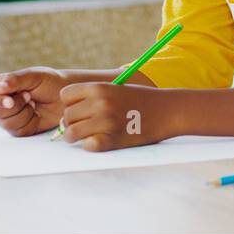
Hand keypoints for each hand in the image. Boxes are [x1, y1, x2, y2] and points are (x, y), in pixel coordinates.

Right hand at [0, 67, 66, 135]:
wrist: (65, 97)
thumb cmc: (49, 82)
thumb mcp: (33, 76)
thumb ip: (15, 80)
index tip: (10, 101)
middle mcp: (0, 103)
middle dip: (16, 105)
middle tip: (29, 96)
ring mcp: (8, 118)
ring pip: (7, 123)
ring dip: (25, 114)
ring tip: (33, 103)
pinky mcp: (18, 129)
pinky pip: (19, 131)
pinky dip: (31, 122)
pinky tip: (36, 114)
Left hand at [55, 83, 173, 151]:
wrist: (168, 111)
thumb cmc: (142, 99)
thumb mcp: (116, 88)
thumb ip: (94, 96)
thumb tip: (68, 114)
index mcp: (99, 88)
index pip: (65, 95)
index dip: (71, 103)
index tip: (81, 108)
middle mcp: (100, 103)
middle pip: (67, 116)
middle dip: (73, 121)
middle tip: (86, 124)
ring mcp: (105, 122)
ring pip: (71, 133)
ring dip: (76, 136)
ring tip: (86, 136)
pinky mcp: (112, 140)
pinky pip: (87, 146)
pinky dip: (90, 146)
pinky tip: (99, 141)